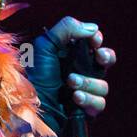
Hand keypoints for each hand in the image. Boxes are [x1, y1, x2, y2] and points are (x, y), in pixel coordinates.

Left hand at [24, 16, 116, 132]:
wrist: (30, 106)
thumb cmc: (35, 75)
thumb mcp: (45, 46)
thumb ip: (67, 29)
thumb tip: (94, 28)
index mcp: (71, 54)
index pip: (94, 42)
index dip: (97, 40)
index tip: (94, 41)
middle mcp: (80, 71)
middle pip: (107, 61)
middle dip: (107, 57)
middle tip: (99, 56)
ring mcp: (85, 90)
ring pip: (103, 84)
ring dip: (88, 82)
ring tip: (70, 82)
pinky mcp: (86, 109)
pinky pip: (99, 103)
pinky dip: (89, 99)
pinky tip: (75, 97)